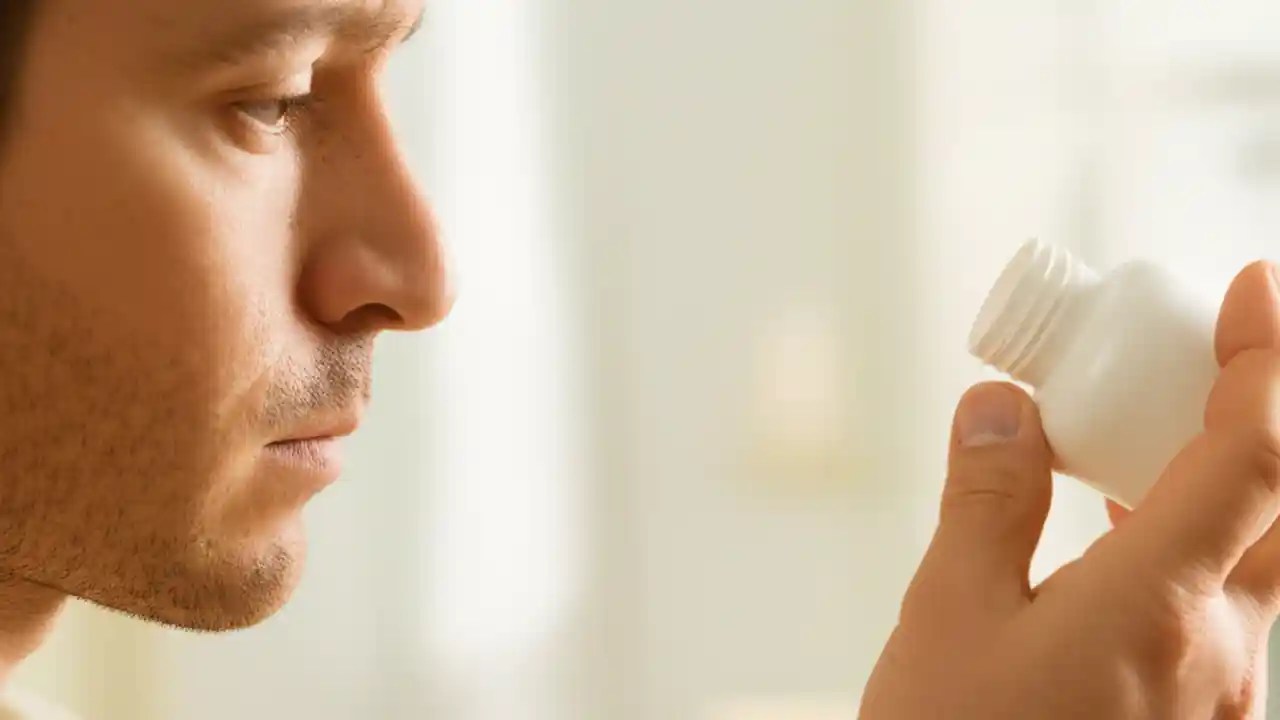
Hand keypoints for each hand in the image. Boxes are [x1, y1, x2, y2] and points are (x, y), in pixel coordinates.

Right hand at [860, 262, 1279, 718]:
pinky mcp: (1196, 712)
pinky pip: (1220, 598)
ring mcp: (1218, 688)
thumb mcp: (946, 616)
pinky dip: (1188, 534)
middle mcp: (1218, 648)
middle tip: (1189, 352)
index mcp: (1159, 608)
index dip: (1267, 357)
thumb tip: (1002, 410)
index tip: (1253, 287)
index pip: (1256, 454)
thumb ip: (986, 500)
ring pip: (1256, 550)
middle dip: (1253, 404)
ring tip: (1135, 431)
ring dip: (1215, 472)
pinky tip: (1121, 525)